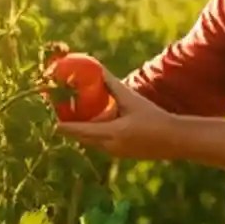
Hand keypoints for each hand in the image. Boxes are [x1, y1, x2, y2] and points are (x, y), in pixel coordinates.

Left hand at [55, 69, 176, 159]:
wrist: (175, 140)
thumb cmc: (154, 118)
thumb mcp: (132, 100)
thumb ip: (113, 85)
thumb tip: (97, 69)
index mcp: (111, 134)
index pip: (79, 131)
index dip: (63, 126)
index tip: (49, 120)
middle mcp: (110, 147)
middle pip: (82, 138)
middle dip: (70, 127)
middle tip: (60, 114)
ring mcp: (115, 153)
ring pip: (92, 142)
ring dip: (83, 131)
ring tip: (74, 116)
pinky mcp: (121, 154)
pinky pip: (101, 144)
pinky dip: (95, 134)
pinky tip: (97, 123)